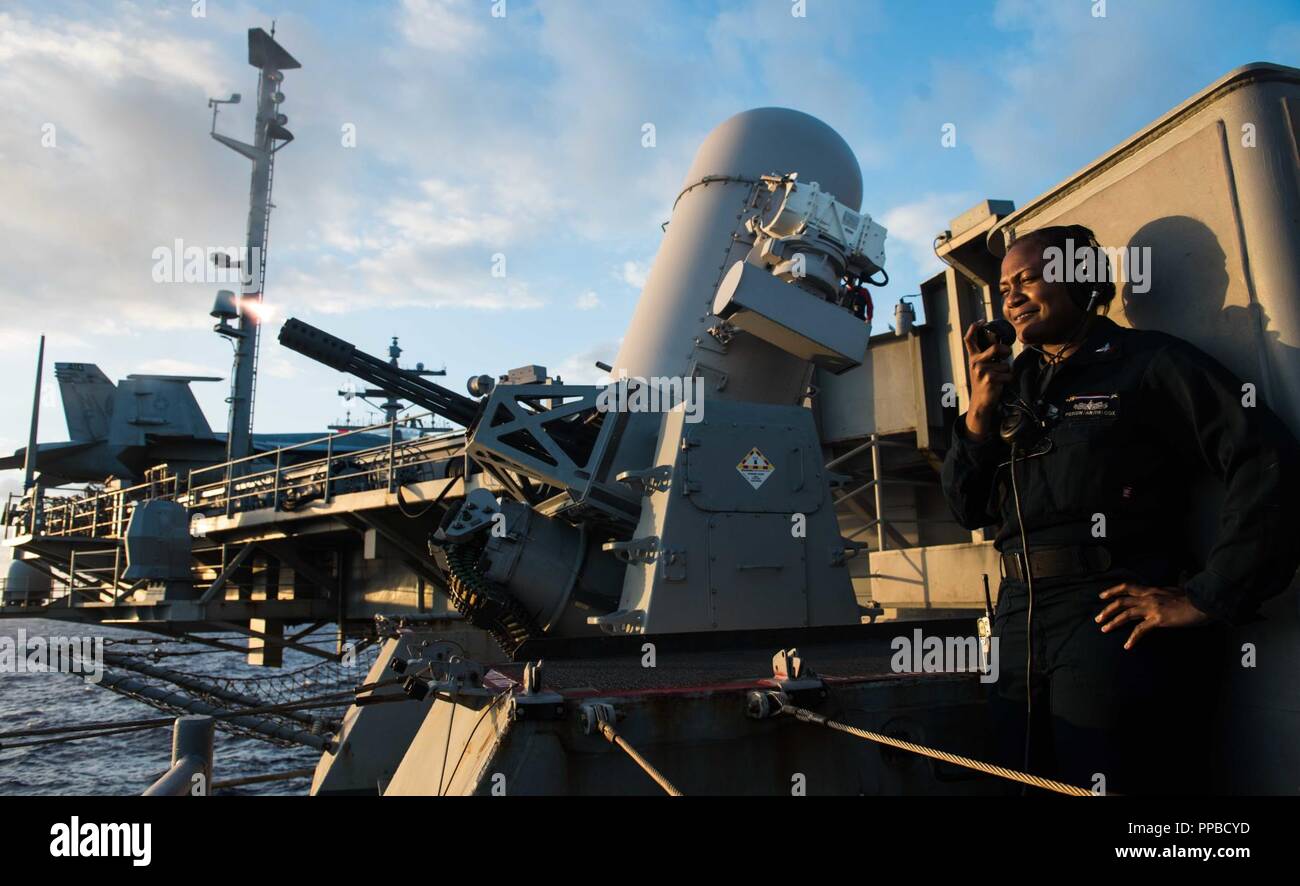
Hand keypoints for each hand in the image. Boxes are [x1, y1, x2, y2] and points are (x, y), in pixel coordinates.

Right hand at [962, 322, 1011, 439]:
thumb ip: (987, 355)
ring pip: (1005, 364)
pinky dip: (1009, 379)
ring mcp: (982, 371)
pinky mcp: (990, 379)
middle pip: (995, 348)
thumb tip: (1000, 343)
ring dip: (1007, 370)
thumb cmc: (984, 382)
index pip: (969, 339)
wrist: (980, 402)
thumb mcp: (981, 367)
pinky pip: (1008, 374)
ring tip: (999, 377)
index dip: (974, 328)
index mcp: (973, 357)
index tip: (981, 321)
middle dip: (1005, 350)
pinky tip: (1001, 384)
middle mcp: (975, 362)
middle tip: (1007, 354)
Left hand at [1095, 583, 1209, 649]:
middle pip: (1121, 601)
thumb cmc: (1194, 597)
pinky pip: (1140, 630)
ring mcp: (1152, 608)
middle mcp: (1149, 597)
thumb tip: (1183, 575)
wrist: (1204, 603)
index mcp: (1152, 590)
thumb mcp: (1181, 587)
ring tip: (1104, 630)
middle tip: (1098, 619)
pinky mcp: (1158, 620)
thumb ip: (1176, 584)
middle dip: (1107, 610)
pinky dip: (1132, 638)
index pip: (1127, 587)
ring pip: (1126, 614)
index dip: (1113, 590)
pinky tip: (1127, 646)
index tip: (1102, 596)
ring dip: (1113, 622)